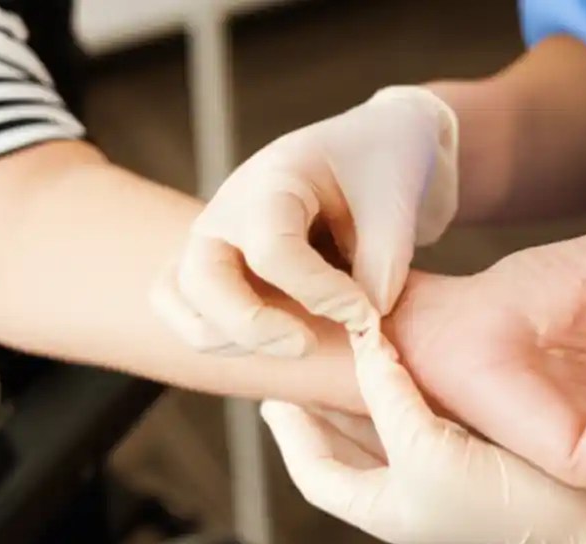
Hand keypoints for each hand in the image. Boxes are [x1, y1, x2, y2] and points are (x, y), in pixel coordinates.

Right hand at [151, 86, 457, 356]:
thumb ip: (383, 265)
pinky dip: (223, 343)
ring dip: (239, 341)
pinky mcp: (213, 273)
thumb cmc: (380, 168)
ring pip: (189, 309)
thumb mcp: (396, 203)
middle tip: (309, 345)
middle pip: (205, 281)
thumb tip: (362, 329)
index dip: (319, 294)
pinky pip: (190, 319)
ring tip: (300, 339)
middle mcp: (227, 210)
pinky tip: (276, 339)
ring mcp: (213, 243)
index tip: (366, 313)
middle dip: (256, 327)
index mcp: (273, 179)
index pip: (272, 249)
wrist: (370, 157)